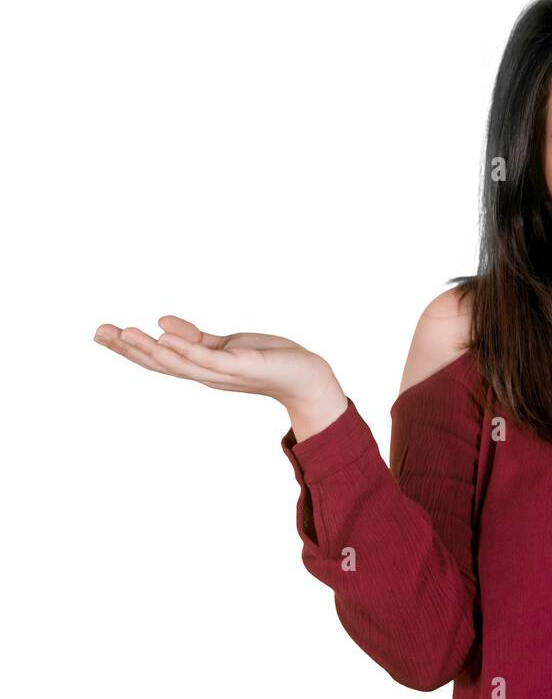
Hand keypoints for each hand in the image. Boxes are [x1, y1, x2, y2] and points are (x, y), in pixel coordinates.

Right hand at [92, 315, 339, 407]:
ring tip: (123, 332)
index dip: (129, 347)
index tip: (101, 332)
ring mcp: (222, 372)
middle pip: (159, 363)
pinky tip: (165, 336)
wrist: (305, 375)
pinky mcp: (240, 366)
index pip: (158, 358)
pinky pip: (208, 357)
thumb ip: (194, 337)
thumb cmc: (267, 360)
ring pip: (178, 362)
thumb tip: (161, 322)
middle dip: (128, 348)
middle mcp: (206, 374)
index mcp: (200, 367)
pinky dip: (186, 347)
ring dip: (149, 348)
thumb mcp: (224, 345)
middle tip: (98, 331)